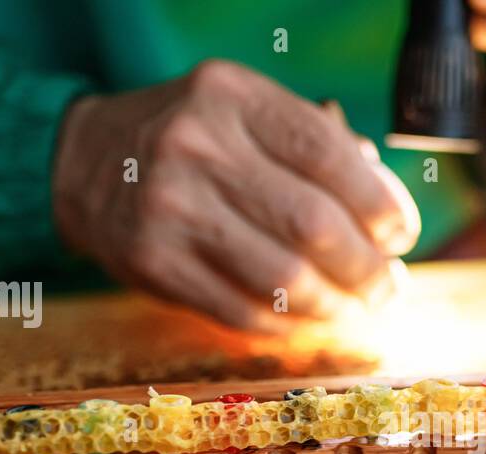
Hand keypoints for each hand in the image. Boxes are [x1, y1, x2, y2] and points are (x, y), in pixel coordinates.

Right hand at [53, 61, 419, 332]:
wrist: (84, 163)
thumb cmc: (192, 141)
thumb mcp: (244, 114)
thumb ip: (313, 151)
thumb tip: (388, 220)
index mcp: (232, 96)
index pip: (329, 155)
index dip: (380, 204)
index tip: (401, 234)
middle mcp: (198, 146)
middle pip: (313, 224)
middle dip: (367, 267)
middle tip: (388, 286)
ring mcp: (170, 208)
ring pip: (283, 277)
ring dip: (336, 306)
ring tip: (357, 308)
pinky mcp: (153, 262)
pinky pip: (241, 311)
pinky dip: (288, 324)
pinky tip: (308, 320)